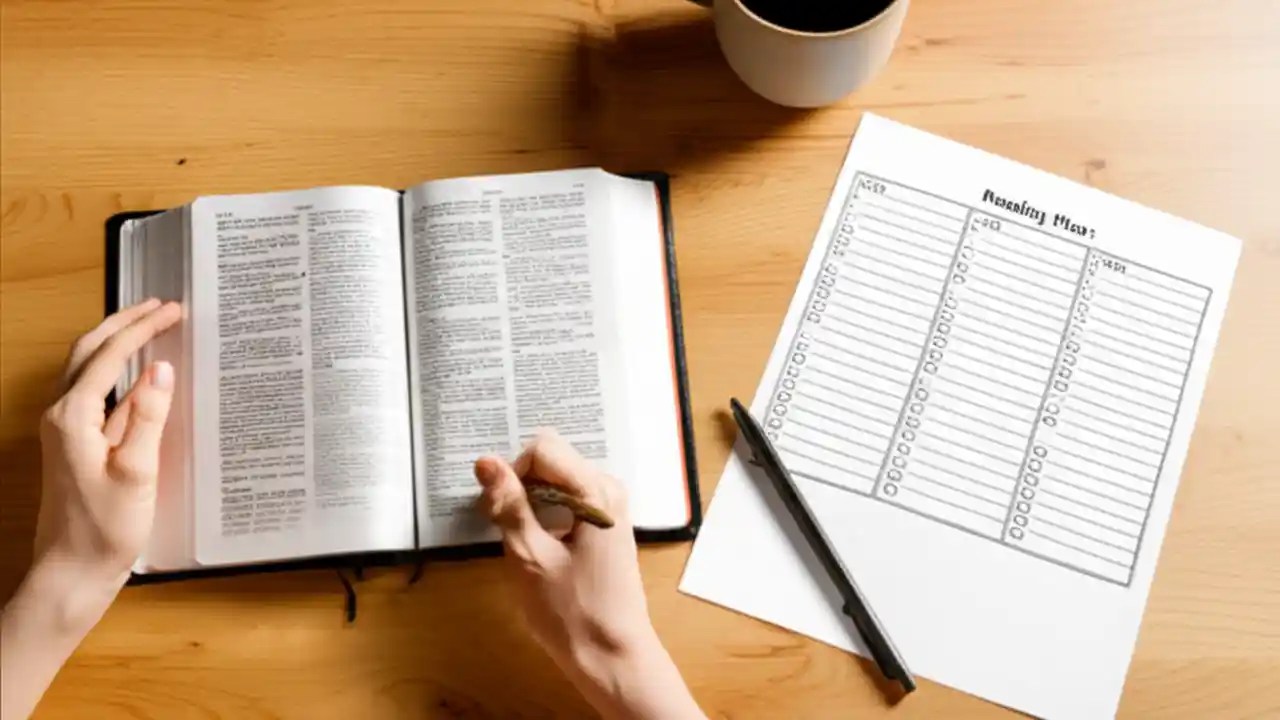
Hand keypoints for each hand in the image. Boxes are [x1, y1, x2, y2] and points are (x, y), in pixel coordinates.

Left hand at [35, 298, 181, 588]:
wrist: (72, 572)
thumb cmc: (105, 528)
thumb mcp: (137, 471)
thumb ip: (149, 416)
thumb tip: (161, 368)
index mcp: (73, 416)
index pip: (110, 355)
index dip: (143, 328)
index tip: (174, 310)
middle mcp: (62, 416)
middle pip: (90, 352)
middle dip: (125, 323)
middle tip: (161, 306)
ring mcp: (67, 430)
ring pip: (90, 369)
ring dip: (119, 343)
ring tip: (153, 327)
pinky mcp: (76, 445)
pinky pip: (98, 394)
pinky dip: (121, 374)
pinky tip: (145, 378)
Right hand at [474, 431, 703, 719]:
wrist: (612, 654)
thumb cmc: (570, 612)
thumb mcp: (529, 557)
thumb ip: (508, 505)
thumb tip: (486, 461)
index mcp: (596, 491)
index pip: (543, 448)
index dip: (513, 472)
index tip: (500, 510)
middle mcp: (609, 488)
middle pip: (553, 458)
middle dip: (521, 483)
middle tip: (506, 526)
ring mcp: (611, 506)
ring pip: (558, 478)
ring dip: (531, 498)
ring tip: (522, 538)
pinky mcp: (607, 523)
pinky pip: (570, 497)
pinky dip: (547, 510)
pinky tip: (540, 542)